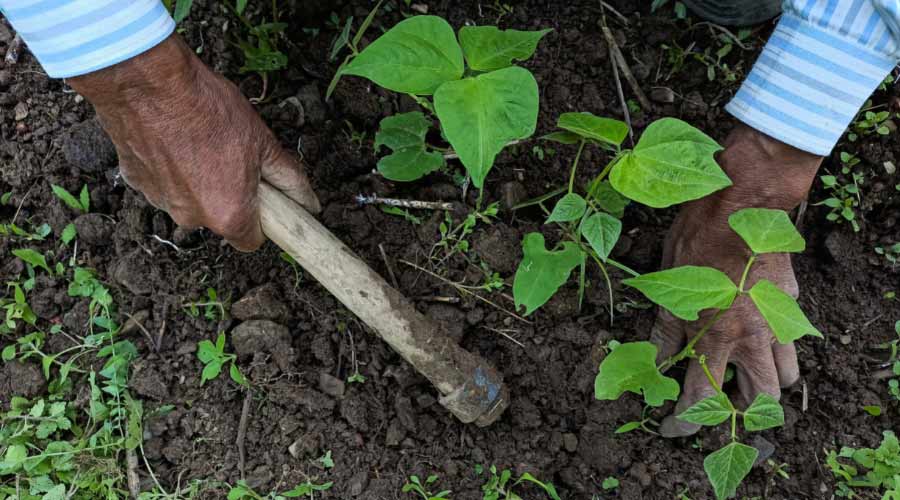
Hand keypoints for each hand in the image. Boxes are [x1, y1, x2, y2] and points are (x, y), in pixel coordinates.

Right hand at [68, 35, 319, 250]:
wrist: (149, 83)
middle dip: (228, 195)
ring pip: (188, 201)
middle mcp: (192, 218)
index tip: (261, 200)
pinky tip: (174, 140)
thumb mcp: (264, 142)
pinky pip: (162, 183)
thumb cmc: (209, 111)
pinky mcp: (136, 182)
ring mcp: (160, 201)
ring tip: (201, 142)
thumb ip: (289, 180)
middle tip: (231, 158)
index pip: (250, 241)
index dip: (259, 221)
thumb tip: (310, 203)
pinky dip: (169, 168)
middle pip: (219, 218)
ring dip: (196, 181)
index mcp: (229, 215)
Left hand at [650, 125, 821, 436]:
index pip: (699, 400)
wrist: (743, 204)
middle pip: (761, 401)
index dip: (683, 423)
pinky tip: (757, 333)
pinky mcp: (792, 302)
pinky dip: (778, 347)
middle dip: (739, 412)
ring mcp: (777, 321)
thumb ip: (664, 330)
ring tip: (743, 374)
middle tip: (718, 401)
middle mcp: (750, 338)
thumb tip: (654, 362)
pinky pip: (792, 339)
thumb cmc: (696, 240)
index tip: (672, 429)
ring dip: (766, 383)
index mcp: (713, 337)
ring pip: (786, 375)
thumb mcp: (666, 286)